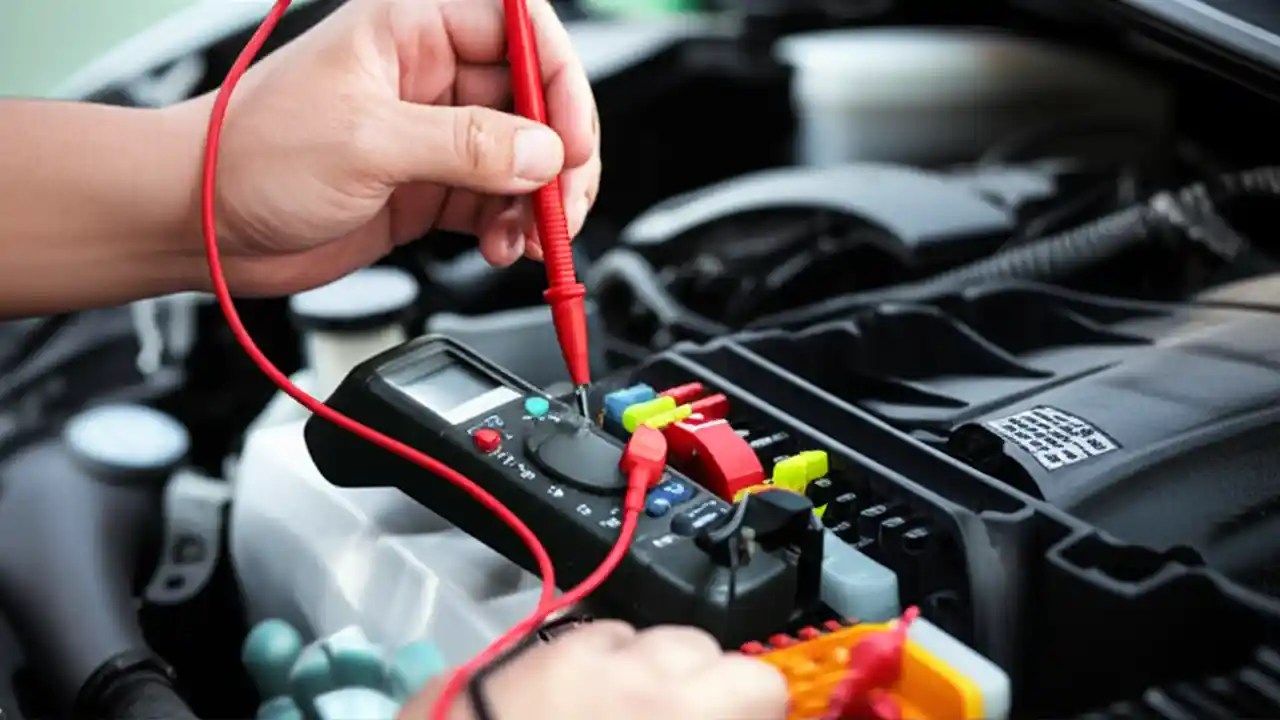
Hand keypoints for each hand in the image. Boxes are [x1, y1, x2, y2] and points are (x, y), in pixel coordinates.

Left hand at [179, 0, 598, 295]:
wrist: (198, 224)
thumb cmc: (247, 155)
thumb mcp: (366, 141)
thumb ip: (465, 145)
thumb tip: (543, 153)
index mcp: (410, 27)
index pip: (520, 30)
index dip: (560, 79)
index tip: (572, 135)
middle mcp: (429, 75)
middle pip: (534, 101)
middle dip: (560, 155)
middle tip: (564, 202)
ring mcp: (432, 135)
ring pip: (522, 159)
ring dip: (539, 202)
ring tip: (534, 238)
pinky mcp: (428, 187)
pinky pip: (495, 204)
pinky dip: (511, 230)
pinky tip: (504, 250)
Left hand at [399, 622, 789, 719]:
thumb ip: (703, 719)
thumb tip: (727, 712)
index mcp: (677, 711)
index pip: (761, 686)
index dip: (760, 710)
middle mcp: (636, 670)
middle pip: (709, 650)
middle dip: (705, 687)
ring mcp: (579, 653)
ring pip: (650, 635)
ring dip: (650, 669)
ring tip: (623, 715)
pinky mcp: (531, 649)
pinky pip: (591, 636)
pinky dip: (596, 661)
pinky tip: (574, 703)